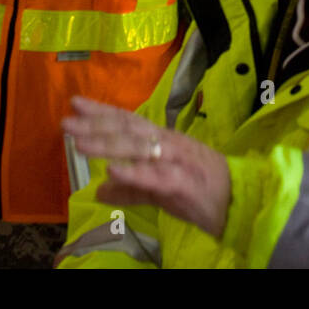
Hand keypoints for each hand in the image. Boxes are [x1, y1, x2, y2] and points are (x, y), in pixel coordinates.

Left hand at [61, 96, 230, 238]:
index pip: (129, 122)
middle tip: (66, 121)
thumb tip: (99, 189)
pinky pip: (156, 176)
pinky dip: (134, 171)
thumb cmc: (202, 193)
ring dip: (108, 144)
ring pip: (139, 148)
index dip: (102, 112)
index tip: (75, 103)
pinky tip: (112, 169)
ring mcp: (177, 161)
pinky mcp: (184, 183)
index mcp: (164, 141)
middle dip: (96, 125)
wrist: (242, 205)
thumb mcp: (160, 189)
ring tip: (80, 142)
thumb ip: (131, 188)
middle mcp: (169, 144)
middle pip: (129, 130)